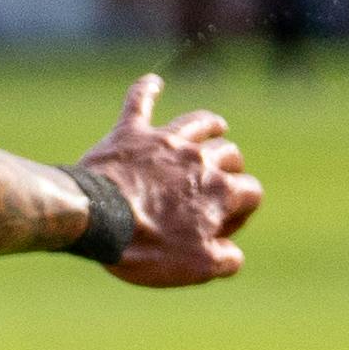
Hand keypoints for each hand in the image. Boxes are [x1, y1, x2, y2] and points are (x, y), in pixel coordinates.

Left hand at [73, 71, 259, 287]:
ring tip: (216, 127)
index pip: (250, 193)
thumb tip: (233, 253)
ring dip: (210, 125)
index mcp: (219, 191)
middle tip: (217, 182)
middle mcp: (199, 158)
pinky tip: (152, 81)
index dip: (241, 211)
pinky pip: (139, 102)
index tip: (222, 226)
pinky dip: (146, 90)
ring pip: (198, 123)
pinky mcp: (130, 134)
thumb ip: (225, 259)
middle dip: (230, 167)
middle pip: (229, 154)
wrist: (98, 221)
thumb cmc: (147, 248)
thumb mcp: (195, 268)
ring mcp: (164, 142)